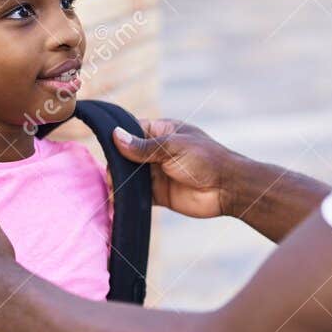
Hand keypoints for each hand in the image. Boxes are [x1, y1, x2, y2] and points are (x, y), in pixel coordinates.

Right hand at [113, 120, 246, 219]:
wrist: (228, 189)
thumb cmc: (206, 159)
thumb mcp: (173, 147)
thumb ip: (144, 147)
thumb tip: (115, 136)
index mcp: (161, 132)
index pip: (131, 130)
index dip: (117, 137)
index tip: (103, 145)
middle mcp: (155, 152)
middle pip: (126, 155)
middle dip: (115, 163)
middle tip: (109, 174)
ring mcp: (156, 173)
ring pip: (129, 176)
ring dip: (119, 181)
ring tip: (110, 188)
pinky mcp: (158, 194)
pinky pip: (137, 195)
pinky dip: (126, 198)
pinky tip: (116, 201)